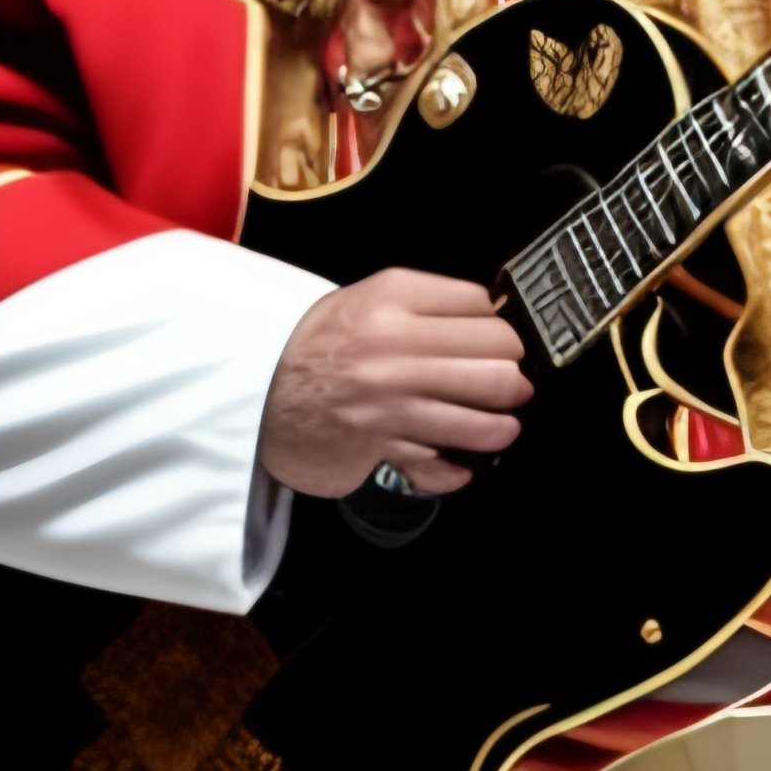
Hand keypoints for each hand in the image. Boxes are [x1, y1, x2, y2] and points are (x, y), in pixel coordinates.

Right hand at [257, 268, 531, 496]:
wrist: (254, 389)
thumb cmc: (319, 344)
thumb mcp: (367, 299)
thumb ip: (428, 304)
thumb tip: (493, 319)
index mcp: (393, 300)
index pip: (483, 308)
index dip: (502, 328)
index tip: (500, 343)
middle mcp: (394, 349)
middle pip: (499, 362)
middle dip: (516, 378)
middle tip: (511, 386)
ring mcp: (389, 402)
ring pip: (483, 419)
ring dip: (501, 427)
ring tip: (500, 426)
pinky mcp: (379, 447)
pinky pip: (441, 466)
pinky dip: (455, 470)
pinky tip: (455, 463)